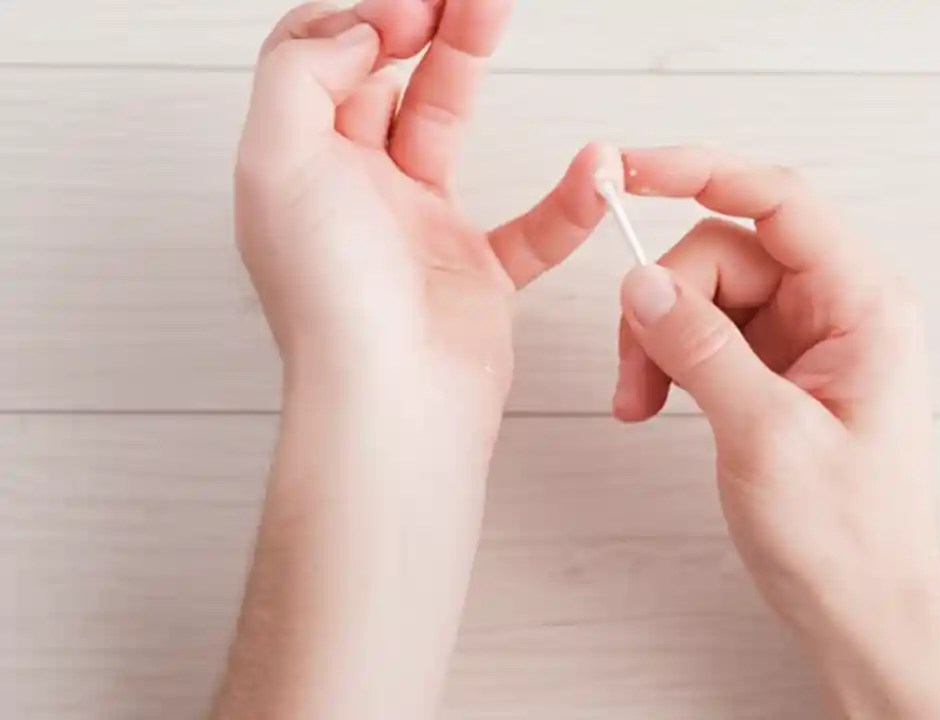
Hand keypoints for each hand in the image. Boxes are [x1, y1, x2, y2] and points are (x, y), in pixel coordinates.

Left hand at [236, 0, 611, 413]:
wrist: (392, 403)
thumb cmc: (332, 300)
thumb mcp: (277, 161)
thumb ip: (303, 73)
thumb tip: (356, 31)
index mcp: (299, 162)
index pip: (322, 61)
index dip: (363, 18)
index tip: (412, 7)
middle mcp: (352, 188)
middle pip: (389, 78)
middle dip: (429, 23)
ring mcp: (415, 226)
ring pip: (446, 124)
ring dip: (473, 66)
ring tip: (500, 11)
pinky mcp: (474, 270)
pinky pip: (530, 223)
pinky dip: (566, 197)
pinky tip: (593, 166)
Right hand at [614, 147, 939, 718]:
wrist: (863, 610)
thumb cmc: (847, 537)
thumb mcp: (766, 436)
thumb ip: (701, 348)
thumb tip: (641, 282)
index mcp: (863, 305)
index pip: (779, 202)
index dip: (700, 172)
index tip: (629, 168)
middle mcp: (838, 309)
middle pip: (727, 251)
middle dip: (664, 300)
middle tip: (634, 372)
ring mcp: (805, 339)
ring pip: (706, 293)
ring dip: (659, 338)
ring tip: (639, 403)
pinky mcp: (776, 370)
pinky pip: (708, 333)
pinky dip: (670, 361)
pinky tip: (653, 404)